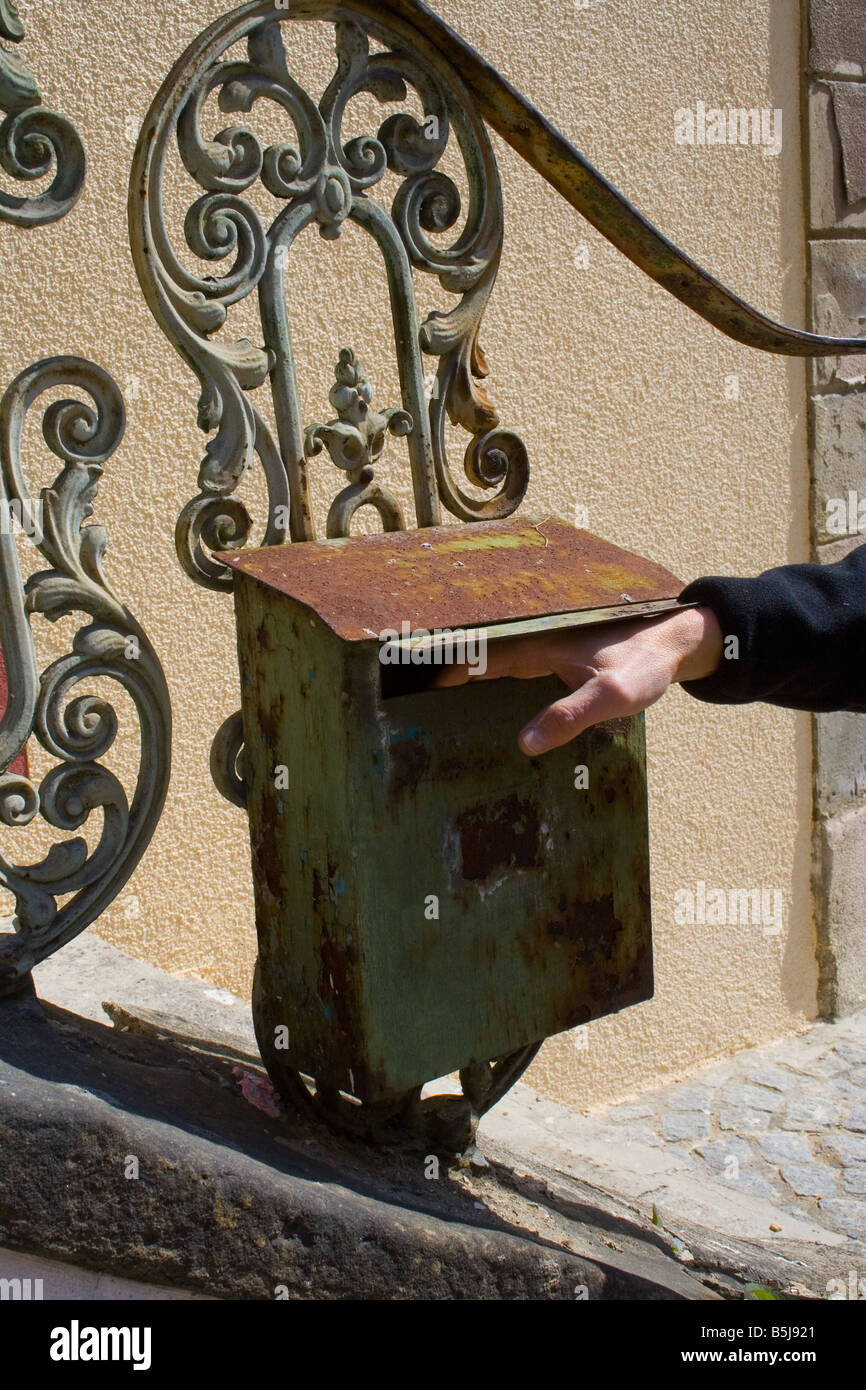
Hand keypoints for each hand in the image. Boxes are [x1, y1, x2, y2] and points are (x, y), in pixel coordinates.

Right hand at [432, 605, 722, 754]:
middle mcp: (533, 644)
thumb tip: (524, 744)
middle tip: (411, 712)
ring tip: (436, 719)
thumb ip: (570, 715)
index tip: (409, 693)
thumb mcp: (611, 694)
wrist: (676, 645)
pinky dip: (492, 690)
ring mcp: (543, 653)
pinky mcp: (554, 665)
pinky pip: (511, 677)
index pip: (476, 657)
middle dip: (445, 680)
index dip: (442, 672)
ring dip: (467, 685)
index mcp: (536, 644)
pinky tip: (486, 717)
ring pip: (492, 668)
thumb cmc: (645, 665)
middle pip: (477, 661)